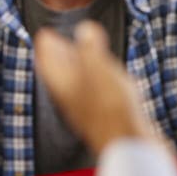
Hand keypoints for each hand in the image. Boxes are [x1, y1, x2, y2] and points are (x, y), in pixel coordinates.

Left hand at [34, 21, 153, 152]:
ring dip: (75, 66)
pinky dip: (93, 79)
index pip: (49, 63)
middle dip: (59, 55)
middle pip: (61, 73)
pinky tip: (105, 79)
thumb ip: (90, 49)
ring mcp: (89, 110)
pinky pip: (93, 92)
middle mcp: (73, 99)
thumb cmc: (114, 109)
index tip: (45, 33)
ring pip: (77, 83)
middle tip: (56, 41)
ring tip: (80, 54)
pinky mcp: (106, 116)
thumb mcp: (101, 71)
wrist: (131, 146)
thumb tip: (85, 29)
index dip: (47, 47)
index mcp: (66, 87)